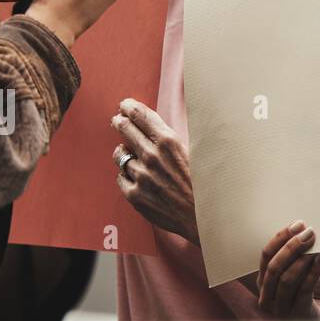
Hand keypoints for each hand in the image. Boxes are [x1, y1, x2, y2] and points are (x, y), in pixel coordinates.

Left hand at [113, 99, 199, 244]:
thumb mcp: (194, 152)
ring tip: (127, 152)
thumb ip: (172, 139)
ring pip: (120, 155)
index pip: (142, 117)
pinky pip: (120, 177)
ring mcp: (141, 176)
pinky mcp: (134, 195)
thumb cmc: (202, 183)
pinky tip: (135, 176)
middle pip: (126, 130)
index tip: (125, 104)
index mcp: (170, 142)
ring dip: (123, 152)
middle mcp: (153, 156)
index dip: (130, 108)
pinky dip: (126, 175)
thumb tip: (155, 126)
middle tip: (116, 120)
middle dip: (119, 122)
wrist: (202, 216)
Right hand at [257, 223, 319, 320]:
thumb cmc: (319, 287)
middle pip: (274, 268)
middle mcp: (268, 296)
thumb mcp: (307, 265)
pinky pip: (303, 290)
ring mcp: (281, 308)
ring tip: (316, 248)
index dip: (281, 238)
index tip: (298, 224)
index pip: (266, 255)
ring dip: (303, 259)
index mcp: (266, 280)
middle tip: (309, 233)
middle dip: (291, 247)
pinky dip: (312, 272)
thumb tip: (304, 229)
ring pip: (286, 280)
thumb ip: (302, 251)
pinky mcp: (298, 315)